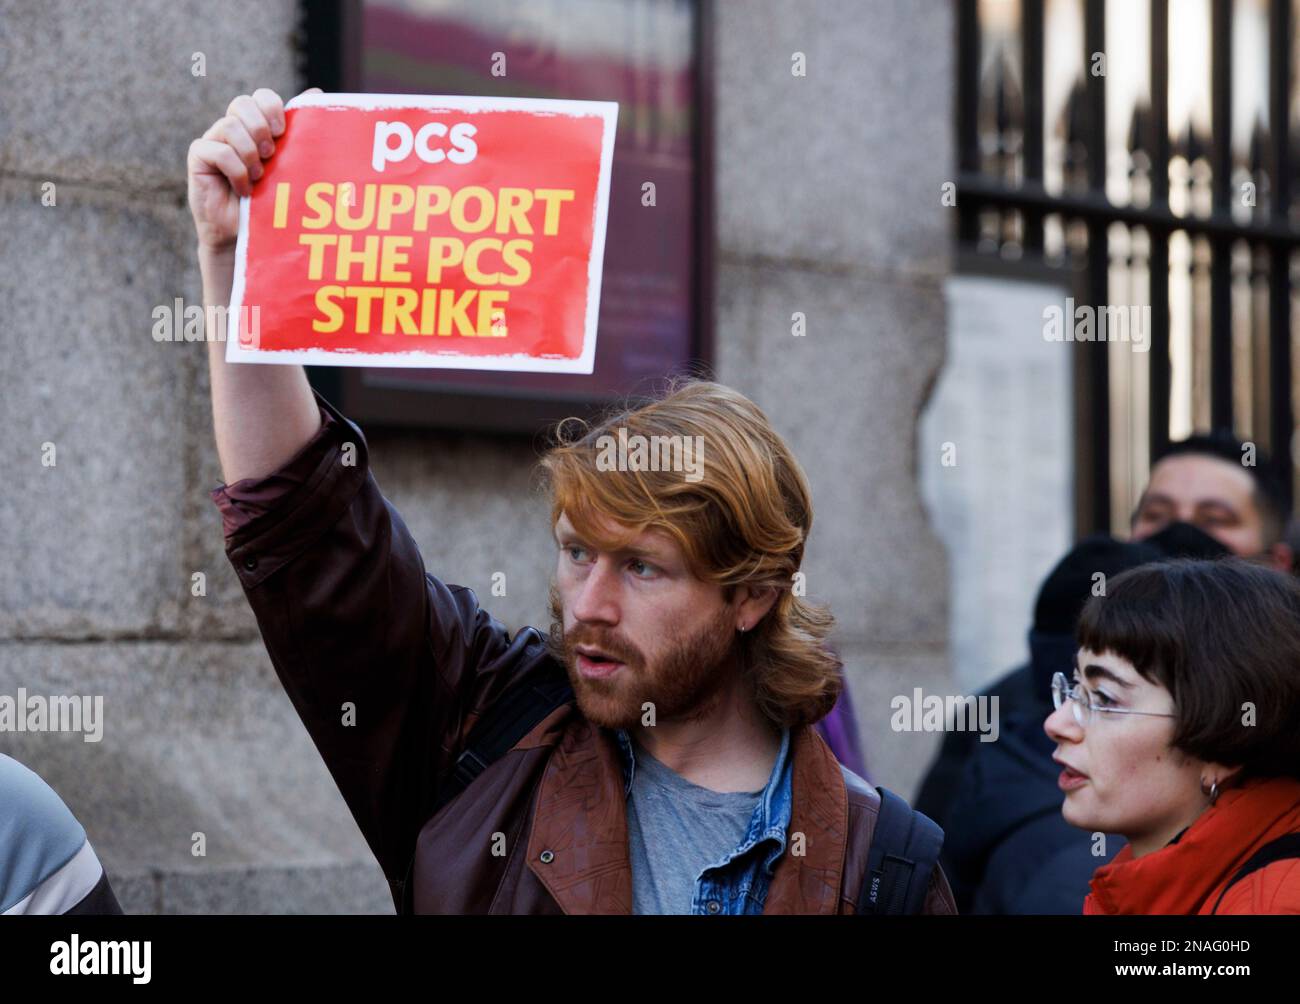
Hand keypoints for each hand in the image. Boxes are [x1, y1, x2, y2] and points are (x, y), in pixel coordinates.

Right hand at [187, 86, 321, 252]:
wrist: (247, 235)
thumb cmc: (271, 204)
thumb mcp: (290, 167)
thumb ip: (300, 133)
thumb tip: (317, 92)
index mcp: (257, 128)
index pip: (260, 97)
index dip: (272, 107)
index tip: (283, 132)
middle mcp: (233, 130)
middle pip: (242, 103)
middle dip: (260, 127)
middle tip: (270, 154)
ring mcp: (213, 141)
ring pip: (229, 126)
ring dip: (249, 153)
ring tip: (258, 178)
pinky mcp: (199, 158)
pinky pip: (217, 150)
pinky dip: (236, 171)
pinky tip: (244, 190)